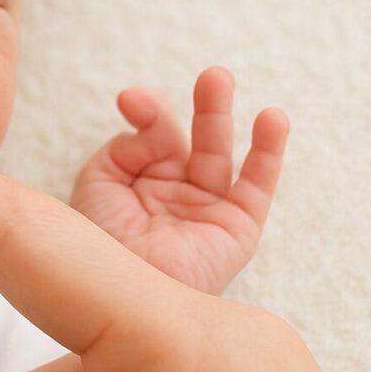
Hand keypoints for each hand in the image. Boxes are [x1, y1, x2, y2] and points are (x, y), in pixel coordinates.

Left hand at [70, 66, 289, 292]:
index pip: (152, 132)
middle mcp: (176, 190)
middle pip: (193, 136)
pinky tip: (272, 120)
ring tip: (219, 79)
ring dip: (219, 115)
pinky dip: (268, 153)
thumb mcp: (99, 182)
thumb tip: (153, 113)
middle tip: (210, 75)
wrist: (115, 296)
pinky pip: (257, 185)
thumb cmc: (98, 245)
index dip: (146, 111)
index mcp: (140, 178)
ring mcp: (207, 208)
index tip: (132, 101)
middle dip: (201, 106)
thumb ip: (128, 143)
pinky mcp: (236, 229)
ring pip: (219, 152)